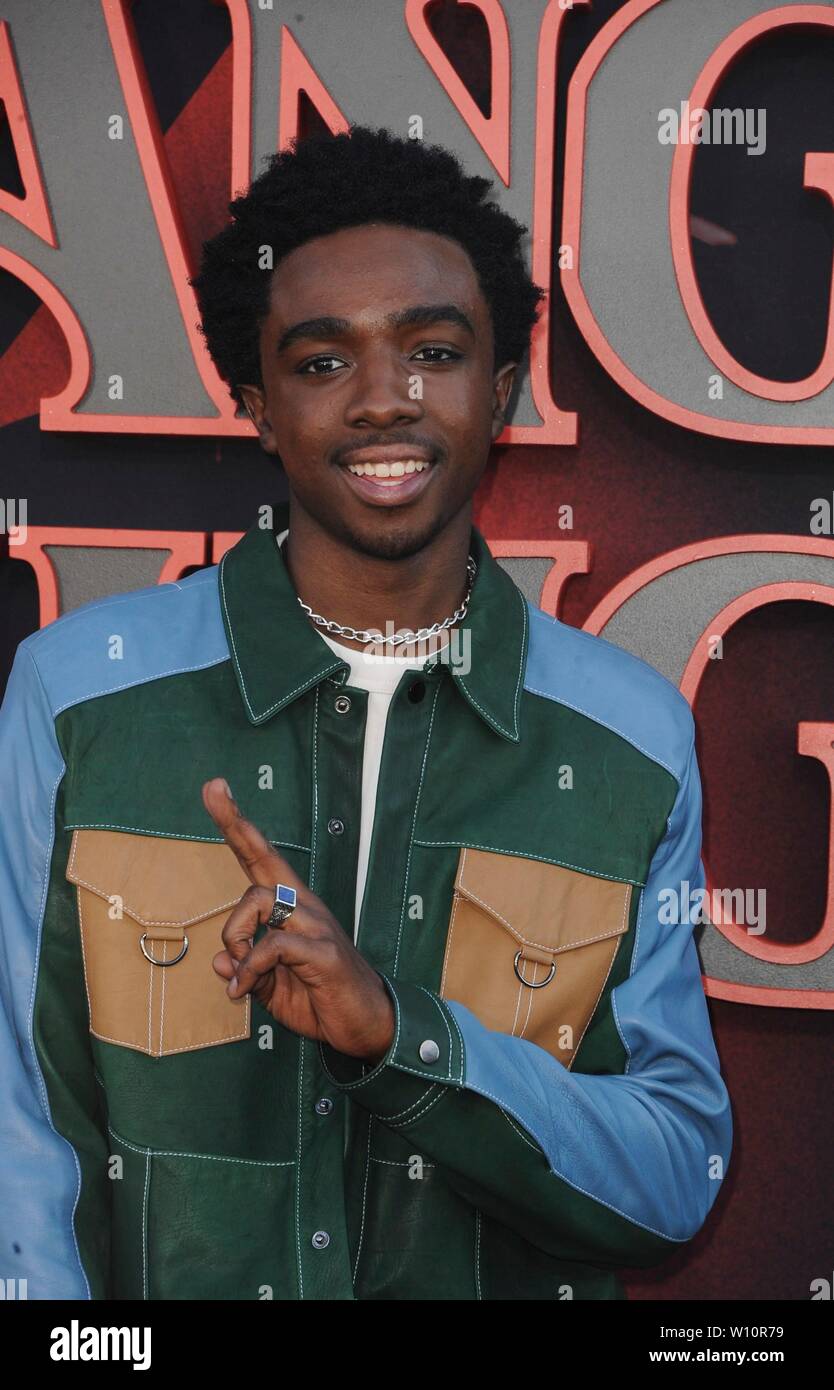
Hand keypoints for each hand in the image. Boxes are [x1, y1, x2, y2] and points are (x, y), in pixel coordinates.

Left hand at [201, 778, 394, 1063]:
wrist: (368, 1025)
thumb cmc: (322, 1000)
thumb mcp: (273, 989)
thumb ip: (247, 971)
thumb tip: (220, 961)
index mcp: (293, 910)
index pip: (262, 858)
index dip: (238, 825)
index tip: (216, 788)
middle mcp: (305, 907)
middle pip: (262, 863)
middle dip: (236, 840)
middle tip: (216, 820)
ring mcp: (317, 926)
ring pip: (259, 901)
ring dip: (237, 938)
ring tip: (241, 976)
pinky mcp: (323, 952)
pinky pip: (273, 945)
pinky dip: (250, 968)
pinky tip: (244, 990)